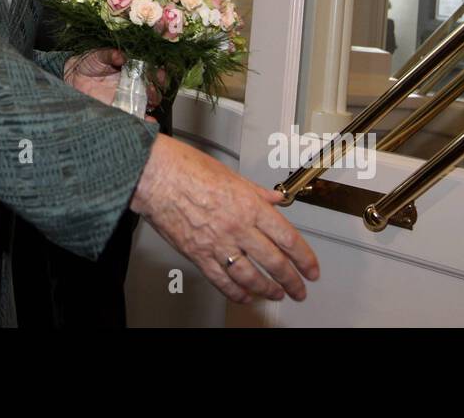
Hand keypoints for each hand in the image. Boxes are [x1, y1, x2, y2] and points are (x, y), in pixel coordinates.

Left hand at [63, 49, 163, 114]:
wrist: (74, 77)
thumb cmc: (88, 62)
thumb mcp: (99, 54)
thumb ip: (110, 54)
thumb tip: (121, 56)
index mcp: (132, 66)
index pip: (151, 66)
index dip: (158, 69)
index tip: (161, 69)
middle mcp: (134, 81)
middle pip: (154, 84)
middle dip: (159, 83)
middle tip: (157, 81)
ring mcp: (130, 96)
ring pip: (149, 100)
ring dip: (153, 99)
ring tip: (151, 97)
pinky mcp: (122, 109)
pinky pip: (136, 116)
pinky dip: (144, 120)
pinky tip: (148, 120)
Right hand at [132, 135, 319, 302]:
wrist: (153, 174)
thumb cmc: (184, 167)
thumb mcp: (229, 173)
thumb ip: (256, 191)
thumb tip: (275, 198)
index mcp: (249, 205)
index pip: (288, 238)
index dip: (304, 258)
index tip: (310, 268)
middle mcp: (237, 226)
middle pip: (275, 262)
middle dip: (292, 281)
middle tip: (299, 289)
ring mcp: (217, 243)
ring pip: (251, 276)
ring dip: (267, 289)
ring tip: (275, 294)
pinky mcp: (198, 255)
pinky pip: (222, 280)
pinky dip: (236, 292)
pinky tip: (244, 295)